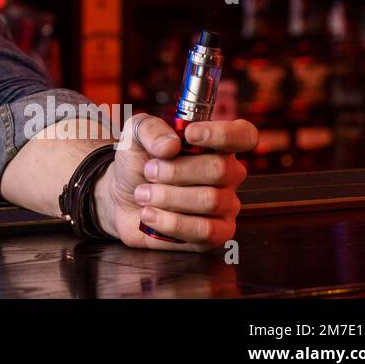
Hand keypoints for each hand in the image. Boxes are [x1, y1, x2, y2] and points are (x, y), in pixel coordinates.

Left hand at [94, 113, 257, 251]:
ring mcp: (226, 205)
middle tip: (149, 172)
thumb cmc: (137, 164)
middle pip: (220, 169)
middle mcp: (228, 175)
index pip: (244, 135)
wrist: (121, 201)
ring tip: (142, 194)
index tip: (189, 135)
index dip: (223, 134)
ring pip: (210, 200)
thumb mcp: (135, 136)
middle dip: (175, 170)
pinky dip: (171, 222)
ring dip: (168, 196)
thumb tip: (171, 145)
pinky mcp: (217, 234)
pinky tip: (149, 214)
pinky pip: (206, 231)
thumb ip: (150, 129)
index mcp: (215, 145)